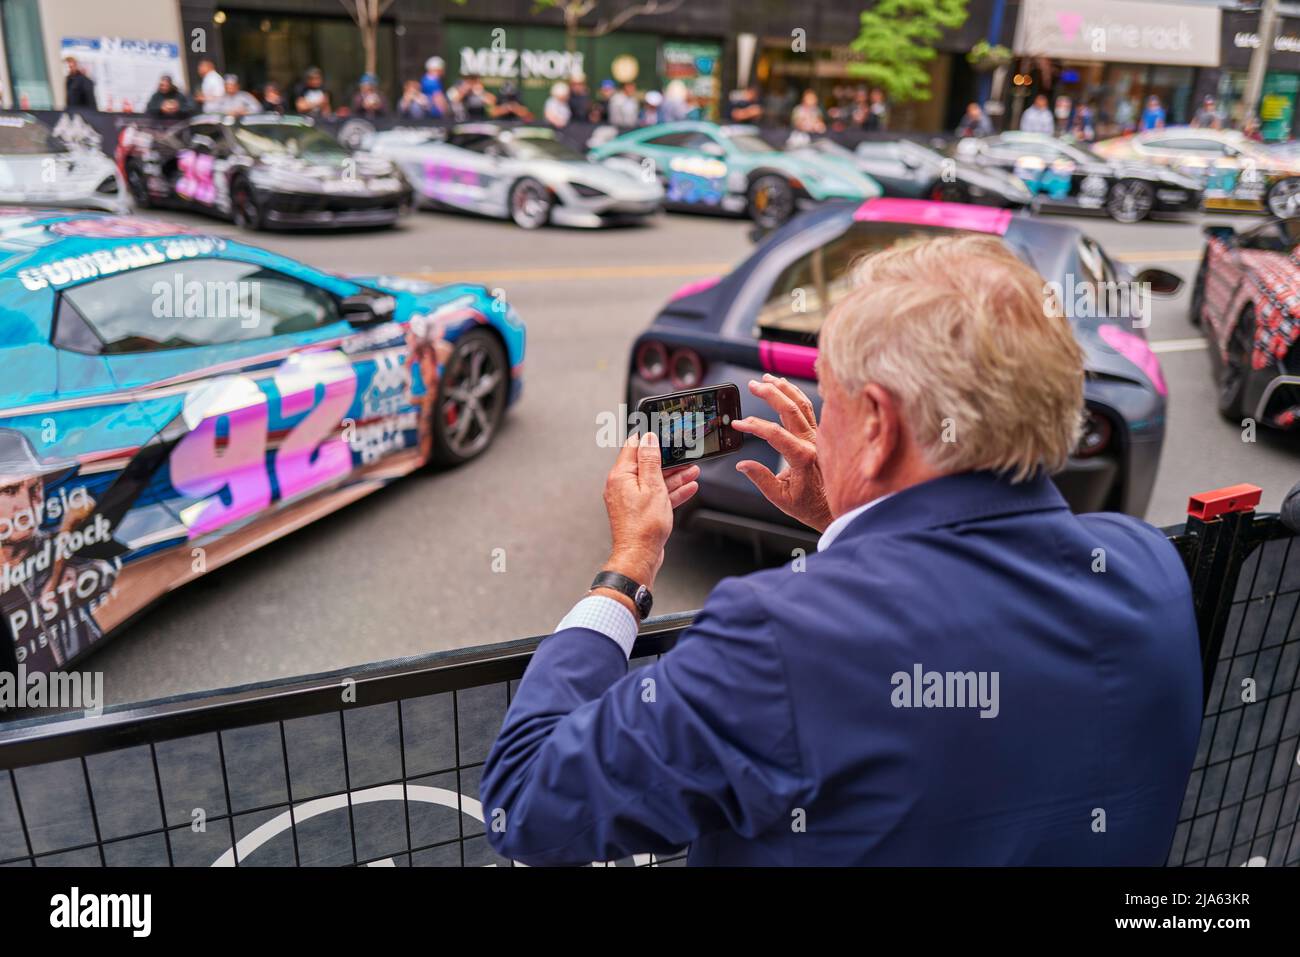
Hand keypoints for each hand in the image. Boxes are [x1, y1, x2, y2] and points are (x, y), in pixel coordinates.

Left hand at [601, 432, 698, 592]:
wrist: (640, 557)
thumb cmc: (643, 528)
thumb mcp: (652, 487)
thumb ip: (651, 461)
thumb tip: (648, 439)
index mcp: (621, 476)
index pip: (633, 447)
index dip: (649, 438)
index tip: (661, 432)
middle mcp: (622, 486)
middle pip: (646, 465)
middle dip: (668, 460)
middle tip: (684, 455)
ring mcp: (630, 500)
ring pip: (654, 481)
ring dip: (674, 476)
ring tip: (692, 471)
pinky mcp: (639, 511)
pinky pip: (656, 496)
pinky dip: (671, 492)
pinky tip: (688, 488)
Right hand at [732, 374, 832, 531]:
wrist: (833, 509)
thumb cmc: (809, 506)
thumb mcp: (780, 498)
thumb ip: (761, 479)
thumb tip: (743, 464)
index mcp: (803, 458)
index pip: (775, 434)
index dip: (754, 426)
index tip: (737, 424)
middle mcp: (813, 443)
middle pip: (791, 410)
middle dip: (771, 394)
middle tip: (753, 385)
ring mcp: (818, 438)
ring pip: (802, 405)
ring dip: (785, 389)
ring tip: (768, 379)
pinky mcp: (820, 436)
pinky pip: (809, 410)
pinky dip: (797, 395)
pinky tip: (787, 388)